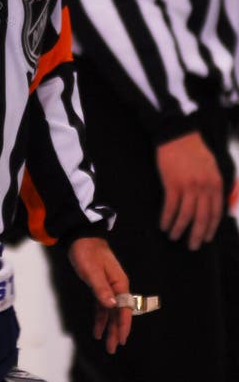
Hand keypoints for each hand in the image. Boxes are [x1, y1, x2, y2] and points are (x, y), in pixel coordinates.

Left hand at [67, 237, 131, 353]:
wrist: (80, 237)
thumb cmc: (87, 252)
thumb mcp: (92, 270)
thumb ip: (101, 288)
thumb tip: (112, 306)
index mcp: (119, 283)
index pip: (125, 308)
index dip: (123, 325)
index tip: (121, 339)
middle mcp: (117, 287)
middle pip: (118, 313)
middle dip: (116, 330)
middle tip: (112, 348)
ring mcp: (109, 287)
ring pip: (110, 312)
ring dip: (108, 327)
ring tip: (106, 344)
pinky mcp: (100, 286)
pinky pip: (102, 306)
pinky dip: (100, 317)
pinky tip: (97, 329)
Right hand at [156, 132, 222, 249]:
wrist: (177, 135)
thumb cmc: (194, 149)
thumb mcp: (212, 167)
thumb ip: (215, 185)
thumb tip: (218, 203)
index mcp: (216, 184)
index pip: (216, 212)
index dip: (210, 228)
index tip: (206, 238)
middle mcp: (204, 187)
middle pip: (202, 217)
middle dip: (197, 234)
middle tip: (192, 246)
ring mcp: (188, 186)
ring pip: (185, 215)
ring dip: (179, 229)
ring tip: (173, 236)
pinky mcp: (172, 184)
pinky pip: (170, 207)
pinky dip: (167, 218)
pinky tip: (163, 224)